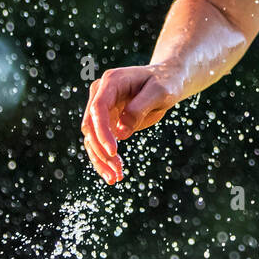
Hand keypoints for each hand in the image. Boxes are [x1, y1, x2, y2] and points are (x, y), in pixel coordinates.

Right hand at [80, 62, 181, 184]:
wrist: (167, 80)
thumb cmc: (166, 82)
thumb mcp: (160, 92)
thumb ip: (140, 108)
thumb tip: (121, 133)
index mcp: (111, 82)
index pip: (99, 108)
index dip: (103, 131)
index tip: (113, 151)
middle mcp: (100, 93)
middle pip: (91, 126)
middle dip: (101, 151)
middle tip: (118, 171)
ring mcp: (101, 108)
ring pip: (91, 138)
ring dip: (101, 160)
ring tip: (115, 178)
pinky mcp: (106, 121)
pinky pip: (99, 142)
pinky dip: (105, 159)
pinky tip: (114, 175)